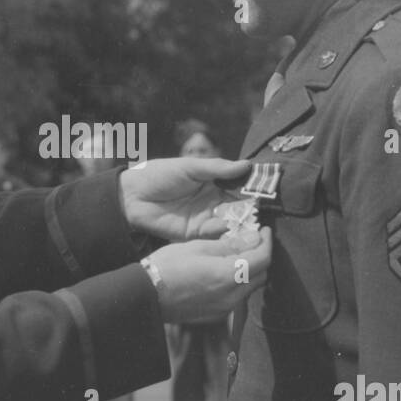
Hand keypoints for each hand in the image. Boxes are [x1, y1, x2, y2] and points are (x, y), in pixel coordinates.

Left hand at [119, 157, 251, 240]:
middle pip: (239, 207)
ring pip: (230, 222)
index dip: (253, 188)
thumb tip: (247, 165)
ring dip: (241, 222)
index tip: (269, 189)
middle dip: (251, 208)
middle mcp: (213, 202)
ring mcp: (205, 218)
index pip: (239, 187)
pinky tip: (232, 227)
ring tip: (253, 220)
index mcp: (213, 183)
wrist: (132, 196)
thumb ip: (218, 168)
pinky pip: (214, 234)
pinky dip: (224, 232)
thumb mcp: (190, 166)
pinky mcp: (195, 233)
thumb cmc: (160, 174)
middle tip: (264, 209)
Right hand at [145, 226, 270, 323]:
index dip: (266, 242)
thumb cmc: (167, 266)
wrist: (146, 296)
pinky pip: (237, 298)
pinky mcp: (216, 315)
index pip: (262, 258)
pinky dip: (237, 284)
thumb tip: (252, 239)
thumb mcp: (199, 247)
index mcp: (228, 275)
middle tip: (251, 241)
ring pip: (250, 288)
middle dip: (260, 256)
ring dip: (250, 271)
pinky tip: (223, 273)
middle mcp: (232, 296)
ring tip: (236, 256)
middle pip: (261, 275)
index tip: (264, 231)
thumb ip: (229, 245)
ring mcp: (225, 308)